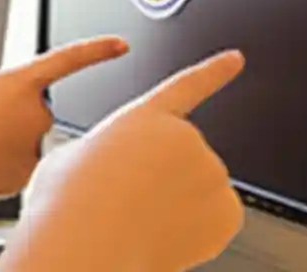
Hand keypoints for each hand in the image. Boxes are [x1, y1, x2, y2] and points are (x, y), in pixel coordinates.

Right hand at [0, 37, 129, 199]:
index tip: (122, 46)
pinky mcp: (22, 179)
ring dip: (4, 139)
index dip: (98, 51)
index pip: (68, 60)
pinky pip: (16, 166)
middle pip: (35, 110)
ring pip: (25, 141)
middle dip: (14, 114)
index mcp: (21, 83)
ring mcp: (31, 149)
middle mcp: (35, 115)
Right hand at [3, 50, 245, 271]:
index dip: (214, 72)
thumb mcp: (72, 156)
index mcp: (146, 118)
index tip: (237, 59)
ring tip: (135, 220)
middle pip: (184, 160)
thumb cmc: (69, 203)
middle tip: (126, 199)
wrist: (84, 246)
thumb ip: (108, 149)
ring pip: (199, 194)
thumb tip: (113, 164)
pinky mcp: (227, 215)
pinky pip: (215, 222)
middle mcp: (187, 139)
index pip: (188, 86)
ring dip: (177, 206)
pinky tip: (160, 237)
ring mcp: (211, 176)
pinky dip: (195, 232)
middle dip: (164, 179)